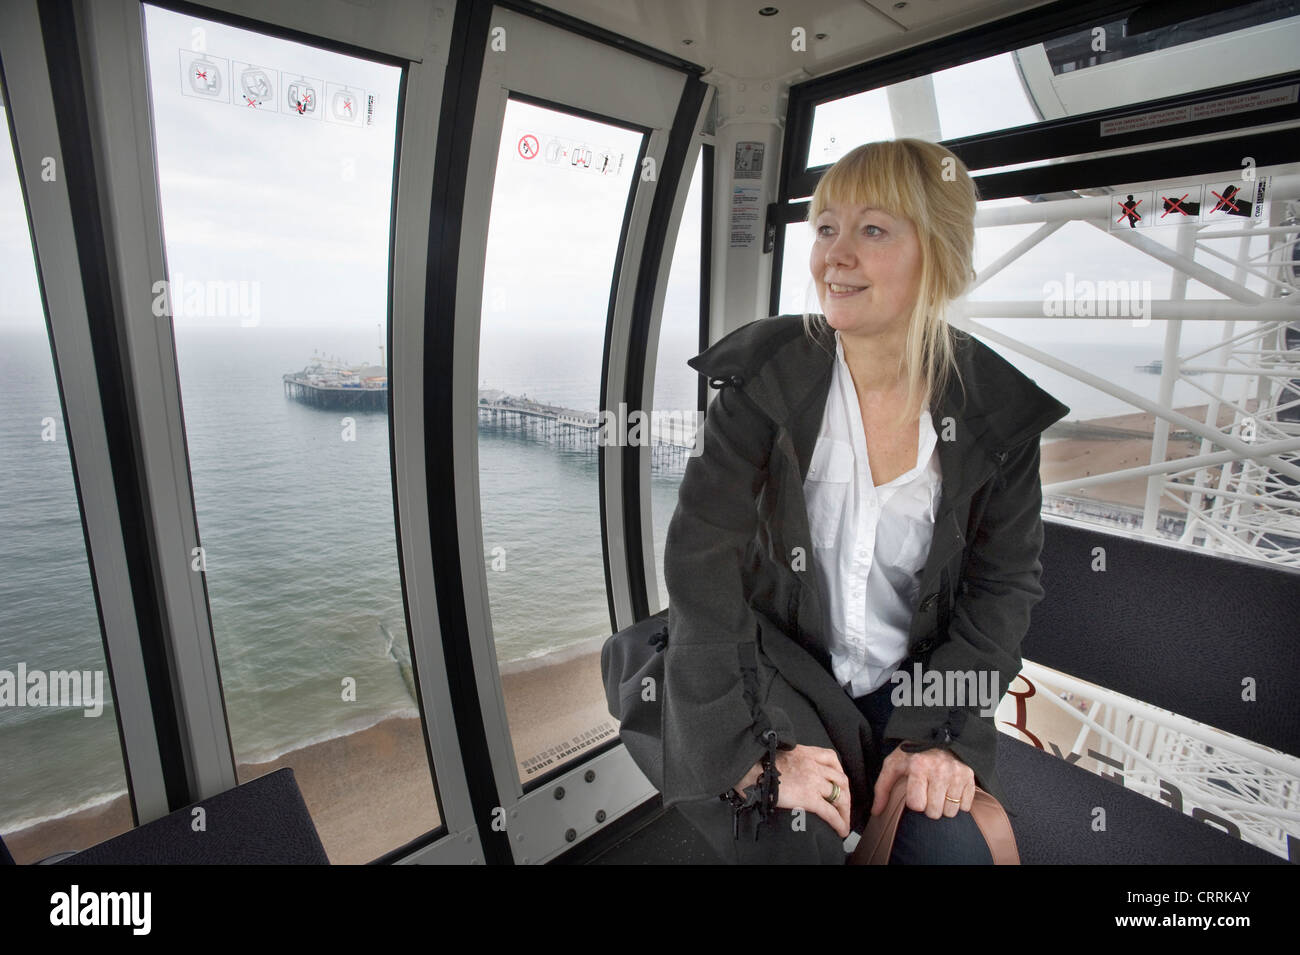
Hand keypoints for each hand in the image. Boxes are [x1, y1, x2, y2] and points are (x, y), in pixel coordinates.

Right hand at [734, 744, 850, 838]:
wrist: (751, 770)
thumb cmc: (759, 764)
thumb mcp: (782, 753)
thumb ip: (794, 760)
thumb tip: (794, 772)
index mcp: (807, 753)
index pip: (832, 759)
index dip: (839, 773)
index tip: (839, 784)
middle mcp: (814, 765)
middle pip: (841, 779)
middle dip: (846, 795)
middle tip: (844, 807)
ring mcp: (813, 781)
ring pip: (840, 796)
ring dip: (845, 810)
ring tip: (844, 821)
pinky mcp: (809, 797)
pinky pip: (830, 812)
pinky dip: (839, 822)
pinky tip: (841, 829)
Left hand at [870, 745, 973, 819]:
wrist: (937, 734)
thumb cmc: (912, 753)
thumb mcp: (893, 764)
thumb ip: (882, 788)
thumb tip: (875, 811)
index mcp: (918, 767)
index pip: (917, 805)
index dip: (914, 803)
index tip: (914, 795)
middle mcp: (940, 770)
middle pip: (934, 812)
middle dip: (929, 808)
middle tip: (927, 795)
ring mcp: (957, 774)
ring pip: (951, 811)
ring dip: (944, 807)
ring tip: (939, 793)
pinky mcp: (970, 777)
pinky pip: (966, 806)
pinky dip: (958, 802)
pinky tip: (950, 791)